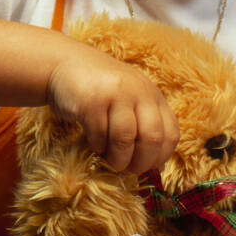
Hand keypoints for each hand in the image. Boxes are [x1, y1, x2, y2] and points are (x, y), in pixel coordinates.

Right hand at [45, 45, 178, 173]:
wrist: (65, 64)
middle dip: (142, 162)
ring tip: (112, 162)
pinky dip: (98, 147)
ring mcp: (116, 94)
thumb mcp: (131, 100)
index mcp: (153, 95)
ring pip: (126, 139)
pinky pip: (99, 134)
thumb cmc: (102, 90)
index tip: (149, 168)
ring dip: (119, 159)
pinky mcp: (91, 101)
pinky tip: (96, 145)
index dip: (162, 156)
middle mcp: (139, 92)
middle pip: (152, 137)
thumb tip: (158, 168)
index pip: (170, 133)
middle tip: (130, 170)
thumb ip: (146, 126)